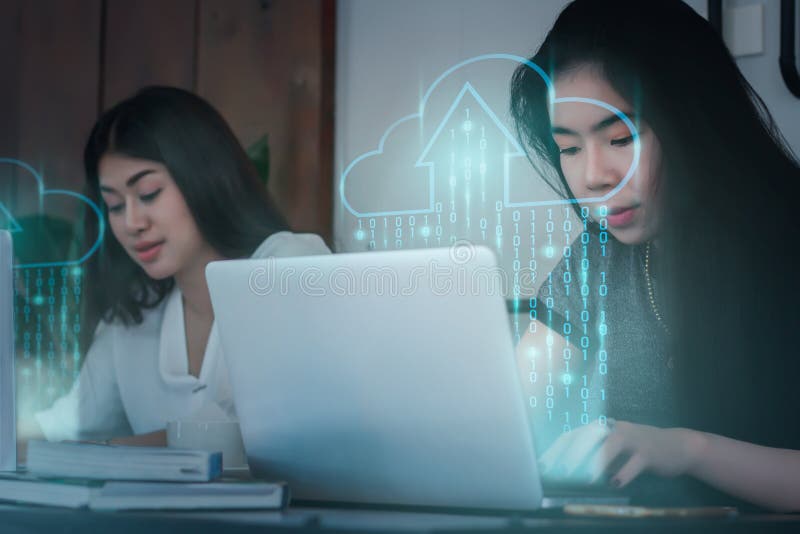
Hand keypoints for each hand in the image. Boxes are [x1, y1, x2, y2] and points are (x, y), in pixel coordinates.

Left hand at [539, 420, 703, 487]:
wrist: (679, 446)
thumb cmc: (640, 448)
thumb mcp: (616, 450)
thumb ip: (596, 456)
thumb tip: (569, 470)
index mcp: (605, 427)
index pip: (575, 435)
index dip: (558, 449)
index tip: (544, 464)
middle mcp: (616, 428)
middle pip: (588, 438)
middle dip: (571, 454)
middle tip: (558, 472)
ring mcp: (633, 438)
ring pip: (611, 446)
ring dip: (596, 461)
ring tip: (585, 478)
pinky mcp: (649, 452)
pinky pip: (634, 463)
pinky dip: (624, 473)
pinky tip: (615, 483)